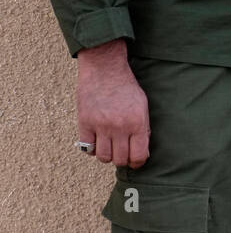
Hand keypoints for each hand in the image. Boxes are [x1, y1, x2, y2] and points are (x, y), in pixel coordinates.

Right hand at [76, 41, 149, 168]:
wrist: (104, 69)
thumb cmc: (126, 87)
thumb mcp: (142, 106)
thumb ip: (143, 129)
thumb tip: (142, 153)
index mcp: (137, 122)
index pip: (138, 156)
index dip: (137, 162)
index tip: (134, 160)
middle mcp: (119, 127)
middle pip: (120, 160)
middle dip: (122, 159)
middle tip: (121, 152)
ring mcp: (101, 125)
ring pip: (103, 157)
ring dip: (107, 155)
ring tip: (109, 146)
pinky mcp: (85, 122)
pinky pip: (87, 148)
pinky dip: (92, 148)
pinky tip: (96, 140)